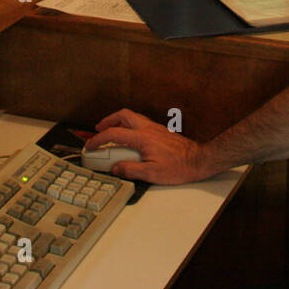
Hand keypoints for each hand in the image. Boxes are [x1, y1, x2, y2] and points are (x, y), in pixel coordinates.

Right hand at [86, 108, 213, 184]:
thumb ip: (130, 170)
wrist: (198, 160)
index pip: (114, 134)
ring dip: (118, 122)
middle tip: (98, 130)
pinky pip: (139, 123)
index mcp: (142, 138)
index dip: (98, 139)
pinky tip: (129, 138)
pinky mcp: (160, 131)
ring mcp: (155, 128)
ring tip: (111, 133)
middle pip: (122, 115)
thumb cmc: (179, 167)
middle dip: (107, 121)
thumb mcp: (152, 173)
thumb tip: (116, 168)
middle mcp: (148, 129)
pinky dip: (129, 126)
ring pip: (132, 117)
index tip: (90, 145)